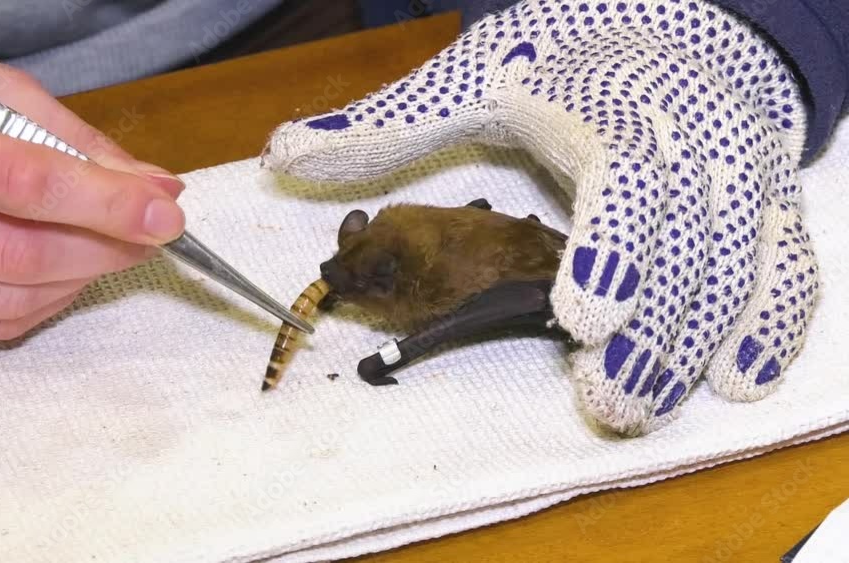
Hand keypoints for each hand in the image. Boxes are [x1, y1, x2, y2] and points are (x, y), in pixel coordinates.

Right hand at [0, 51, 184, 345]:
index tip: (164, 212)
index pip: (21, 183)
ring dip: (82, 279)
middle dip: (106, 247)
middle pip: (22, 255)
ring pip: (10, 300)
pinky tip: (66, 278)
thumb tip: (151, 184)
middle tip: (150, 233)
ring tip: (112, 250)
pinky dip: (44, 306)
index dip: (103, 203)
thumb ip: (64, 135)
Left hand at [260, 0, 819, 434]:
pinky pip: (786, 264)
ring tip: (651, 403)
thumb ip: (388, 124)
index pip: (625, 181)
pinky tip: (742, 375)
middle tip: (612, 396)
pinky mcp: (766, 202)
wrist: (674, 24)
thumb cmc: (572, 57)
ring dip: (701, 341)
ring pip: (738, 265)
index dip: (611, 248)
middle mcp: (688, 144)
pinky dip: (774, 322)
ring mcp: (737, 176)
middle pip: (686, 244)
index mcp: (612, 111)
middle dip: (651, 327)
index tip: (580, 313)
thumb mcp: (476, 76)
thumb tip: (286, 153)